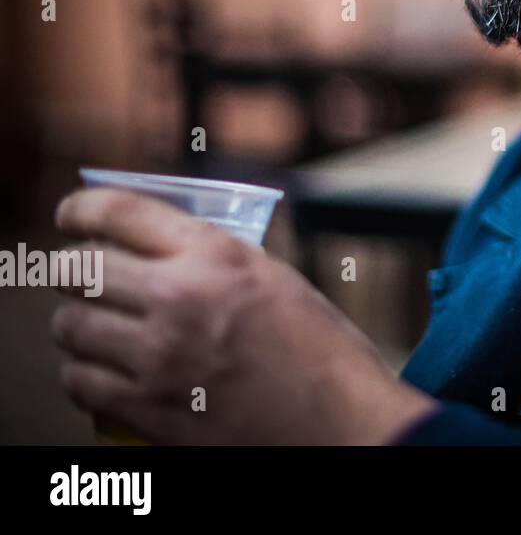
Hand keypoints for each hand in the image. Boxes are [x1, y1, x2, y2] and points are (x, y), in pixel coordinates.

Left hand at [50, 188, 437, 443]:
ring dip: (77, 322)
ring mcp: (160, 358)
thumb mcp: (272, 277)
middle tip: (82, 276)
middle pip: (80, 269)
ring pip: (71, 326)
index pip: (118, 213)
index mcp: (216, 256)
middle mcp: (180, 298)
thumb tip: (148, 247)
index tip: (72, 216)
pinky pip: (80, 381)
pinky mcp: (149, 409)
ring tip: (96, 326)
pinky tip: (103, 368)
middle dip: (73, 269)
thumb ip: (211, 257)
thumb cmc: (319, 348)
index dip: (80, 209)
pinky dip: (83, 372)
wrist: (339, 419)